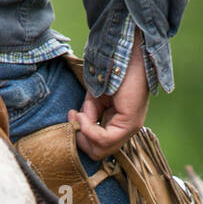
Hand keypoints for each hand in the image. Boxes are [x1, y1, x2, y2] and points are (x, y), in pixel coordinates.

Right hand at [71, 29, 148, 159]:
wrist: (127, 50)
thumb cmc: (113, 68)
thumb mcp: (95, 97)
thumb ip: (90, 114)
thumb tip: (80, 127)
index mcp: (120, 124)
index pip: (99, 146)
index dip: (82, 135)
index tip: (72, 115)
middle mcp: (126, 130)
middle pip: (99, 152)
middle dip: (81, 139)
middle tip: (74, 118)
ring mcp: (129, 128)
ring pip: (101, 149)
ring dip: (84, 134)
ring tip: (79, 114)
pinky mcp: (129, 123)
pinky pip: (104, 139)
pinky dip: (89, 130)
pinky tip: (84, 115)